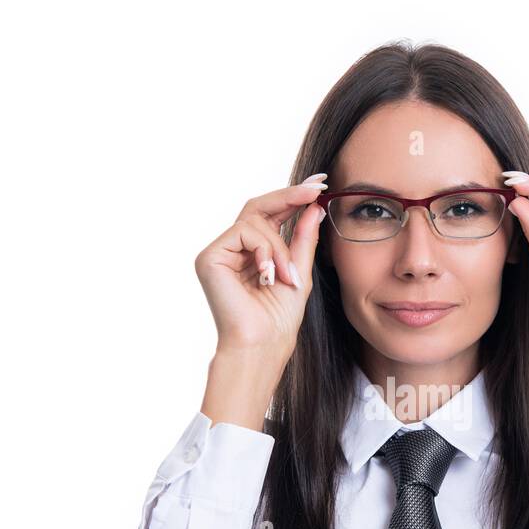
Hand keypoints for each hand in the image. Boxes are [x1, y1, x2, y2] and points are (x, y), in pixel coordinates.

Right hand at [194, 173, 327, 361]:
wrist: (262, 344)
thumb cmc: (278, 318)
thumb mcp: (299, 272)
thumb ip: (304, 239)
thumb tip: (314, 206)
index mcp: (252, 253)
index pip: (270, 215)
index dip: (292, 198)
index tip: (319, 184)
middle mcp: (232, 250)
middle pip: (257, 207)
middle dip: (289, 197)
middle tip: (314, 189)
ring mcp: (219, 252)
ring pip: (255, 221)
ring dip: (280, 247)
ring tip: (288, 277)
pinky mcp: (209, 257)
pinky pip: (244, 232)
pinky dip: (264, 251)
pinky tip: (269, 276)